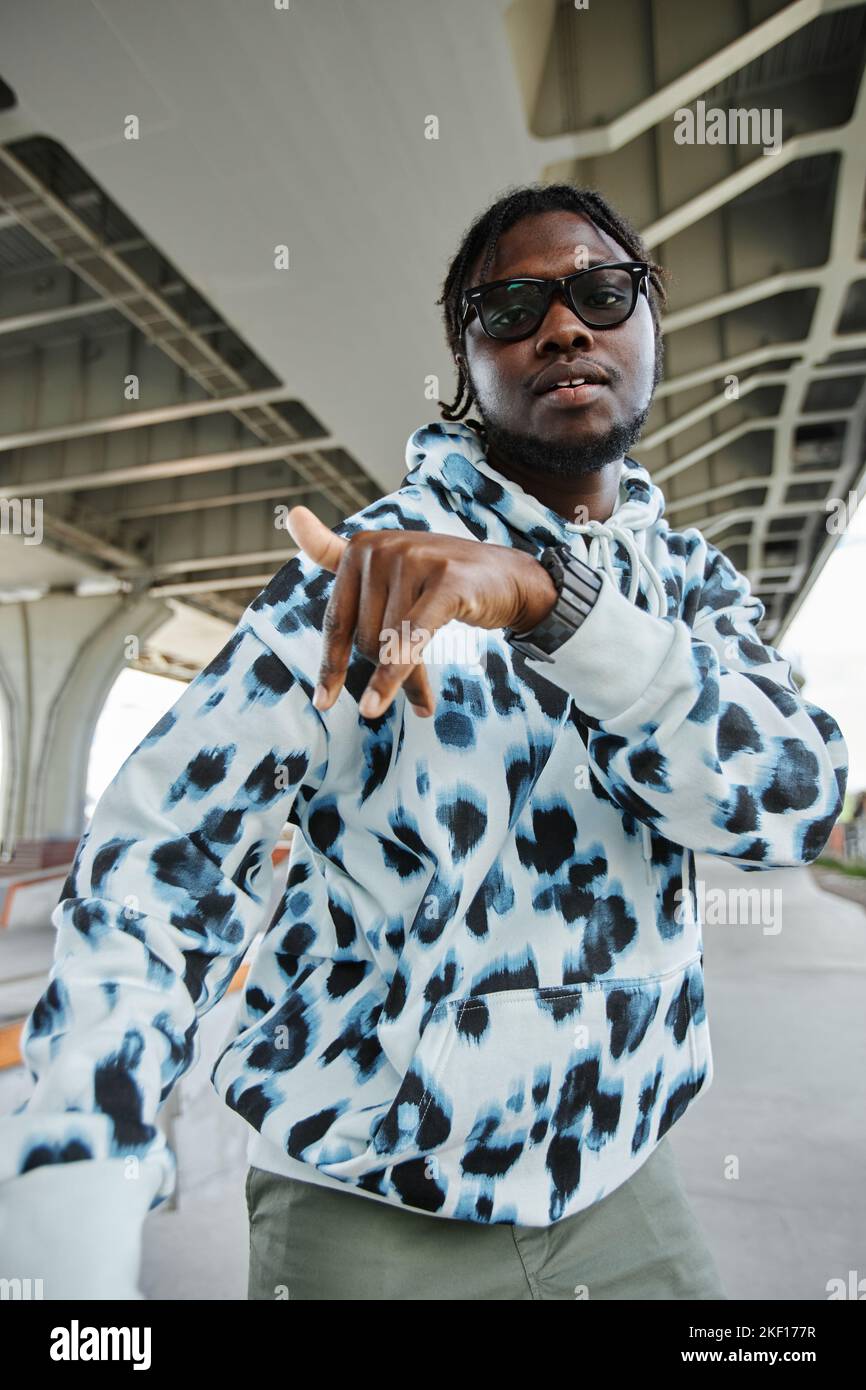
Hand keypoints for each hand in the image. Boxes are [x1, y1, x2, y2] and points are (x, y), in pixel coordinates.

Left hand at [284, 506, 558, 717]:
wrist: (509, 577)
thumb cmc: (441, 581)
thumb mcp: (388, 566)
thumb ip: (335, 550)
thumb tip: (292, 515)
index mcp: (361, 548)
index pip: (338, 621)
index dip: (331, 665)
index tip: (323, 703)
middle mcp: (383, 548)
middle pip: (368, 638)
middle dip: (386, 674)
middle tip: (415, 695)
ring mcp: (415, 560)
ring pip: (392, 644)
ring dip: (409, 683)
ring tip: (424, 702)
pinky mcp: (447, 581)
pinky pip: (414, 637)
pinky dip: (404, 673)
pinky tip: (416, 706)